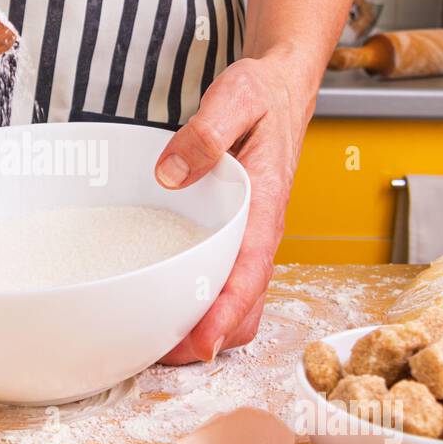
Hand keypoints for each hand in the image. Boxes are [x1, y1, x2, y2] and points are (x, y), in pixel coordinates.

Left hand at [154, 53, 310, 364]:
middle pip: (246, 307)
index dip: (224, 314)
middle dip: (209, 339)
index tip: (198, 344)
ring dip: (207, 331)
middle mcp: (262, 231)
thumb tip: (171, 174)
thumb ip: (206, 133)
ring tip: (158, 344)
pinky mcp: (240, 236)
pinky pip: (230, 285)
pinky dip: (207, 309)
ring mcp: (252, 238)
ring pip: (240, 304)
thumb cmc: (262, 96)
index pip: (249, 272)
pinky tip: (170, 308)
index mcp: (264, 204)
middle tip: (159, 354)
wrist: (284, 89)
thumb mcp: (236, 97)